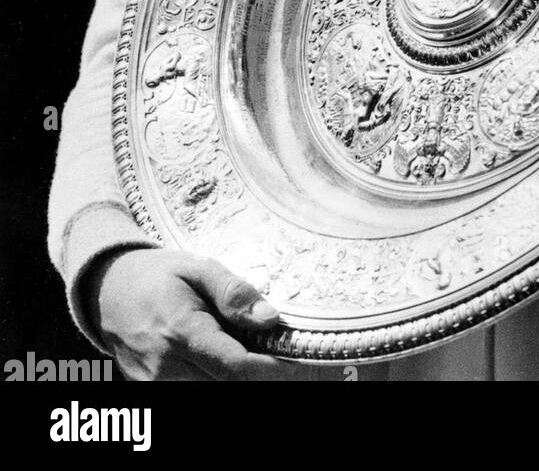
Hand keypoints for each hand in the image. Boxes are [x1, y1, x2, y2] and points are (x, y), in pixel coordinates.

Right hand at [87, 247, 301, 380]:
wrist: (106, 292)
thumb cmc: (156, 275)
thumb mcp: (197, 267)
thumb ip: (233, 293)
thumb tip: (271, 320)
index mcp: (179, 332)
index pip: (237, 366)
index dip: (276, 370)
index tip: (307, 363)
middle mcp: (166, 368)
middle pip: (230, 386)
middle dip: (266, 376)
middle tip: (293, 358)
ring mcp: (156, 386)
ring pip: (215, 394)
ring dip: (243, 379)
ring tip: (263, 355)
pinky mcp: (154, 395)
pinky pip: (197, 394)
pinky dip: (221, 381)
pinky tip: (235, 363)